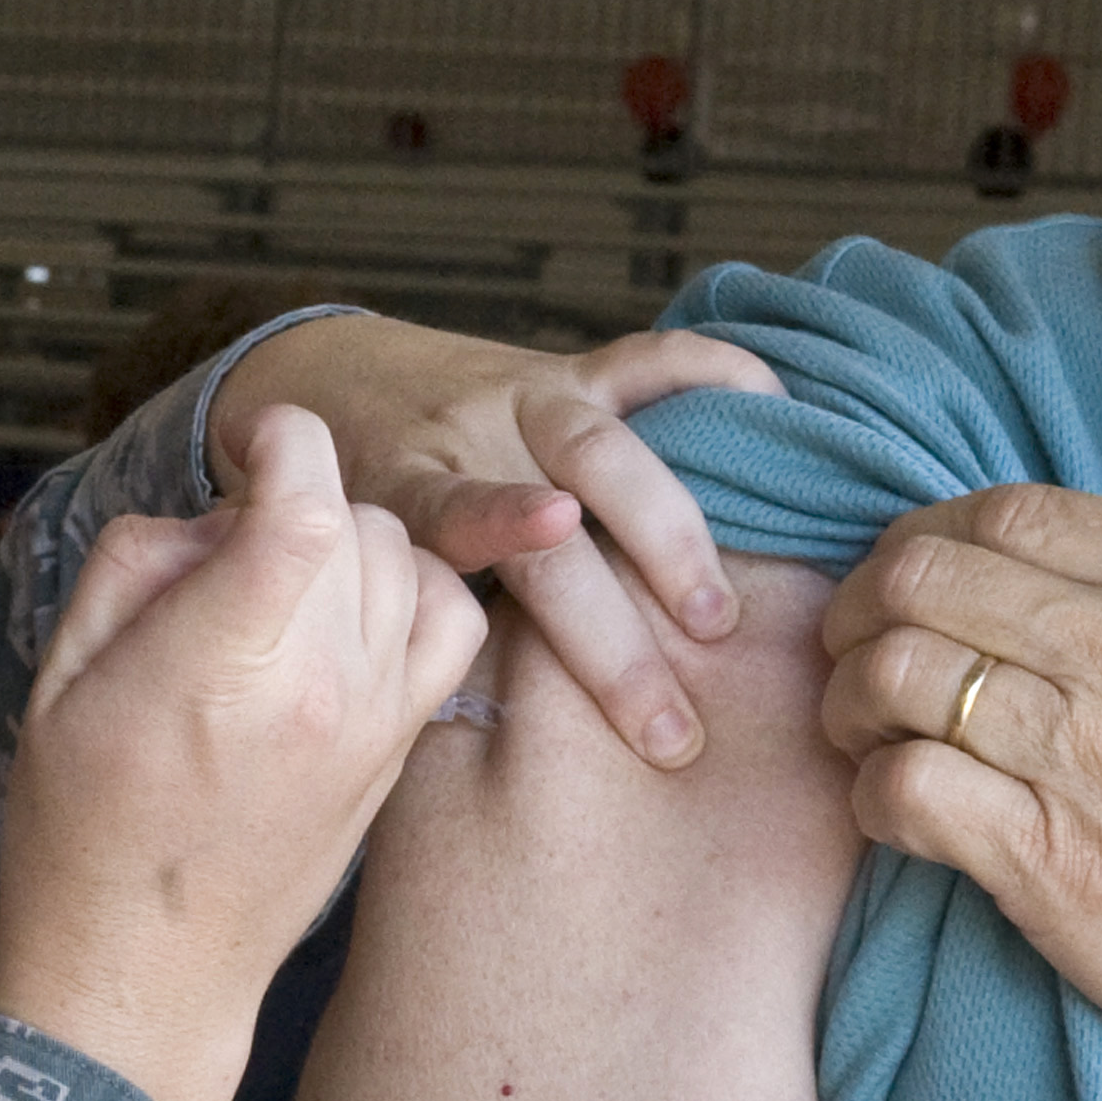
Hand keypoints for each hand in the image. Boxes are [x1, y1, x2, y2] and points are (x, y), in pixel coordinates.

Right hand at [0, 405, 490, 1100]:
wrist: (148, 970)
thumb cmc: (83, 829)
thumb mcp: (60, 678)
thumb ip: (136, 565)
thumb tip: (211, 514)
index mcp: (226, 665)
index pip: (307, 503)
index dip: (281, 442)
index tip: (247, 445)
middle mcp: (324, 688)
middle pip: (358, 518)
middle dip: (296, 497)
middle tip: (233, 543)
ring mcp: (376, 721)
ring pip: (410, 560)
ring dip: (352, 542)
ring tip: (287, 583)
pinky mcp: (400, 749)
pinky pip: (454, 624)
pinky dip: (417, 592)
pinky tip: (355, 614)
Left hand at [211, 315, 779, 766]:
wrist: (326, 381)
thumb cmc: (343, 514)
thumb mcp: (332, 564)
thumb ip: (371, 623)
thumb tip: (393, 736)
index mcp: (405, 491)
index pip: (455, 508)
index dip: (503, 513)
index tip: (554, 527)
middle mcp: (472, 440)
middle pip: (553, 534)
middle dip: (616, 634)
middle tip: (669, 732)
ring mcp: (526, 399)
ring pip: (609, 453)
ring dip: (672, 535)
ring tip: (720, 621)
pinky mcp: (569, 370)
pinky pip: (648, 363)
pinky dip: (714, 372)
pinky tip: (775, 402)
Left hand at [816, 485, 1101, 1100]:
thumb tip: (1069, 574)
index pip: (1006, 513)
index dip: (925, 539)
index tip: (908, 581)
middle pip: (926, 579)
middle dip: (863, 609)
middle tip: (855, 654)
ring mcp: (1093, 756)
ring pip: (896, 675)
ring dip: (851, 703)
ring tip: (863, 736)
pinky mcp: (1053, 865)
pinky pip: (903, 790)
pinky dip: (871, 793)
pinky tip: (893, 812)